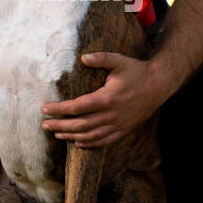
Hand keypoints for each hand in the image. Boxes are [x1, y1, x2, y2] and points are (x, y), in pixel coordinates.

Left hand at [40, 52, 166, 148]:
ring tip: (56, 134)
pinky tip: (78, 143)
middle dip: (59, 126)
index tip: (44, 108)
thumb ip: (100, 58)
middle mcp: (111, 115)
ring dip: (71, 136)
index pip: (77, 107)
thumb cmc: (136, 71)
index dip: (59, 109)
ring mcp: (118, 125)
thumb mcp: (119, 61)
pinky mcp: (123, 130)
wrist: (158, 85)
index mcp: (107, 98)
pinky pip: (104, 141)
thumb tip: (83, 57)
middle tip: (44, 125)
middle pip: (80, 125)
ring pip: (90, 136)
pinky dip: (89, 144)